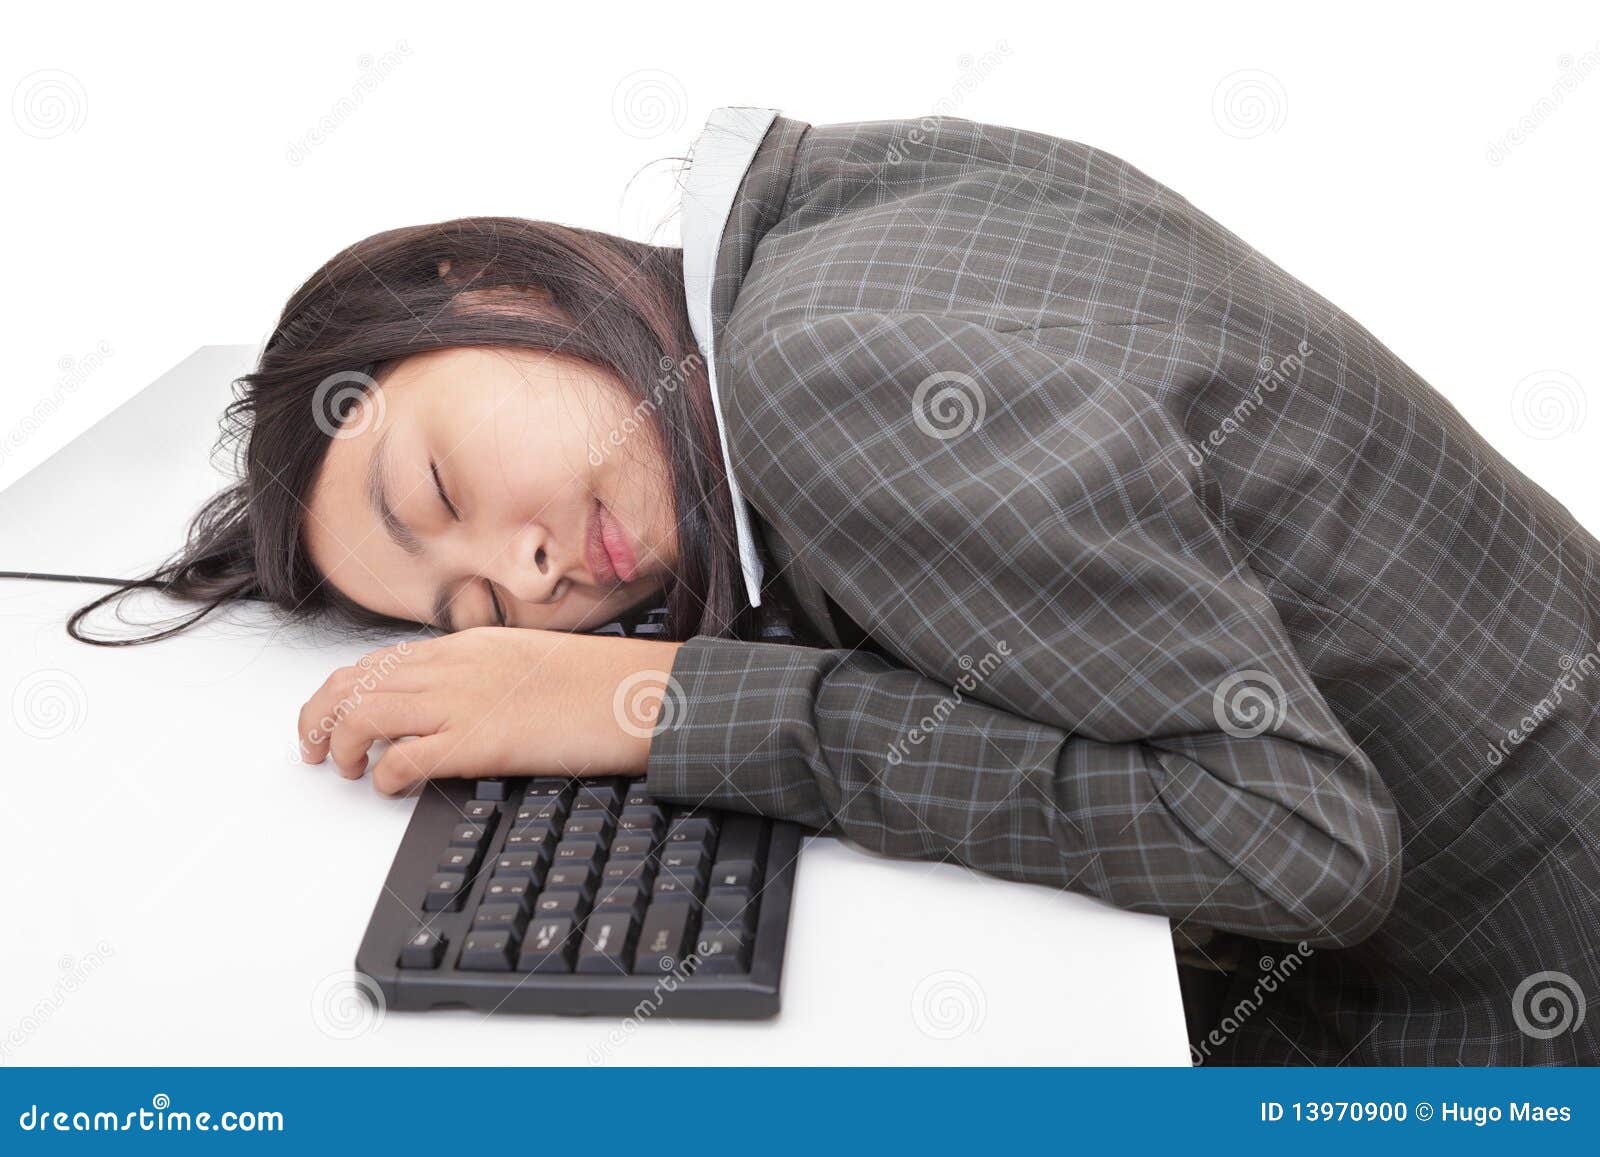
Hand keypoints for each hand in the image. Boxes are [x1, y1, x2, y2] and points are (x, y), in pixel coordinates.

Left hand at [296, 627, 684, 793]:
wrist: (640, 694)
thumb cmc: (602, 684)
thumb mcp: (531, 662)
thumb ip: (486, 675)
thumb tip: (458, 704)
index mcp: (468, 646)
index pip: (380, 661)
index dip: (342, 690)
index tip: (332, 715)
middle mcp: (454, 667)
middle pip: (355, 683)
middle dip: (320, 716)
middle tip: (313, 748)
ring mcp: (463, 702)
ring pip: (363, 715)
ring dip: (341, 746)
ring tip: (345, 769)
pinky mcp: (477, 741)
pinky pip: (403, 758)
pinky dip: (385, 776)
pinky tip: (393, 786)